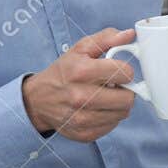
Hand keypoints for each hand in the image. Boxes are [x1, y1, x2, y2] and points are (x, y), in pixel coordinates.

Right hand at [21, 28, 137, 141]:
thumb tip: (130, 34)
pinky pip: (112, 126)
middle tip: (115, 86)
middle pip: (127, 99)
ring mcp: (82, 118)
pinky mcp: (84, 133)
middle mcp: (81, 97)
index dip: (125, 71)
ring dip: (118, 105)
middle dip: (125, 90)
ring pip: (122, 114)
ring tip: (105, 97)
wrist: (38, 99)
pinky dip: (109, 117)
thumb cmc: (63, 72)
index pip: (125, 73)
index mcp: (81, 71)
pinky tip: (98, 109)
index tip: (118, 72)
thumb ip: (106, 38)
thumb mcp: (80, 49)